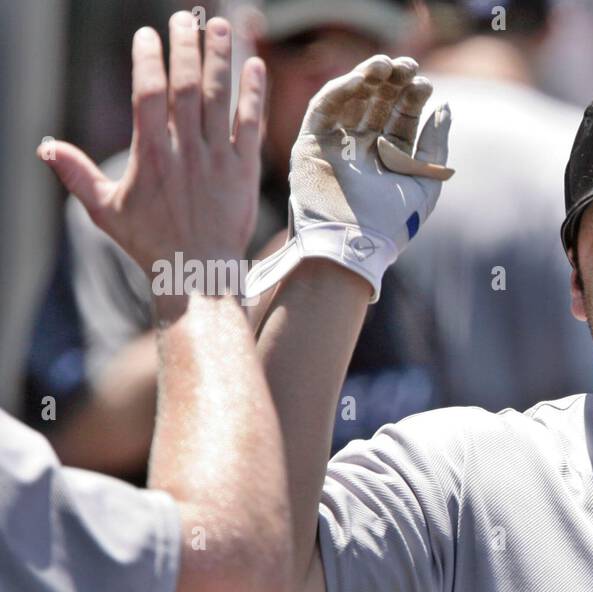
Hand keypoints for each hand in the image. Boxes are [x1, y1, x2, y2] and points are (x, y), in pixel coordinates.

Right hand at [39, 12, 263, 271]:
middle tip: (184, 18)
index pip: (148, 93)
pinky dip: (254, 94)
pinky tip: (255, 66)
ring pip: (220, 98)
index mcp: (151, 153)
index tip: (148, 35)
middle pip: (187, 86)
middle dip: (186, 47)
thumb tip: (45, 147)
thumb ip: (78, 174)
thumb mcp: (106, 210)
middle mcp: (186, 150)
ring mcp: (218, 158)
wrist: (198, 273)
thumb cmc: (151, 244)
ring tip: (219, 26)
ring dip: (220, 58)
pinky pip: (251, 125)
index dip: (148, 60)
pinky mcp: (244, 170)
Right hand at [243, 55, 452, 303]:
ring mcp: (336, 144)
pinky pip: (323, 109)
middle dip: (392, 82)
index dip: (412, 98)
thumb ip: (435, 143)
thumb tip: (446, 106)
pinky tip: (359, 79)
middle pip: (377, 103)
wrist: (355, 245)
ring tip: (385, 64)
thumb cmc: (393, 221)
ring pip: (350, 100)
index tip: (425, 83)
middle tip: (406, 65)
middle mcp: (363, 148)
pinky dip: (339, 90)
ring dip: (366, 78)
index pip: (401, 117)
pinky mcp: (310, 144)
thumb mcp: (425, 179)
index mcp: (390, 157)